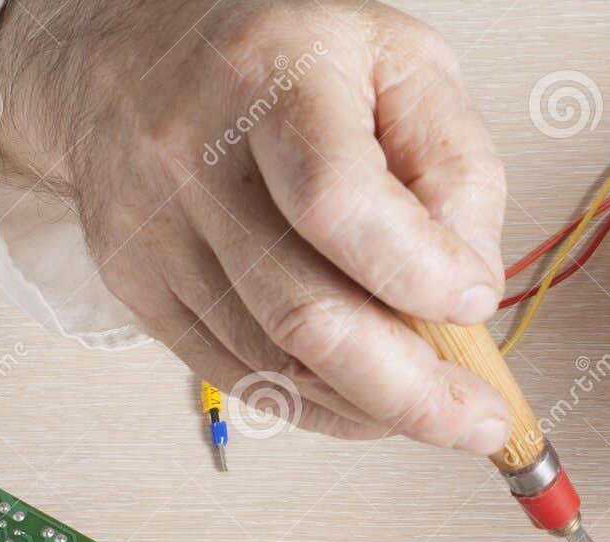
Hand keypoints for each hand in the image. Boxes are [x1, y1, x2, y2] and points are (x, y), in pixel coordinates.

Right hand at [0, 0, 509, 448]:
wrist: (132, 53)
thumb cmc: (285, 58)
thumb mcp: (404, 65)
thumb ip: (457, 169)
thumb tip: (468, 287)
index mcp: (272, 81)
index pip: (341, 204)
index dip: (419, 273)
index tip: (475, 301)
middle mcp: (194, 155)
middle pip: (306, 316)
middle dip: (412, 392)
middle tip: (477, 419)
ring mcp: (155, 229)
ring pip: (278, 365)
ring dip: (374, 404)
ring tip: (431, 398)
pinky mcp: (136, 285)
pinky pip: (242, 378)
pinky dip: (320, 404)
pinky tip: (367, 395)